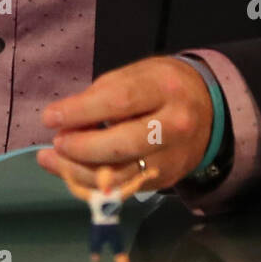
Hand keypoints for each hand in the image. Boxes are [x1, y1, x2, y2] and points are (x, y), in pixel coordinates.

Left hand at [37, 56, 212, 190]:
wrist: (210, 110)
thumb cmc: (161, 86)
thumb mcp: (136, 74)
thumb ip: (101, 95)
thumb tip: (65, 121)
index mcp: (165, 89)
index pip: (118, 101)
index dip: (80, 112)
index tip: (50, 117)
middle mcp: (175, 125)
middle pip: (121, 144)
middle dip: (80, 147)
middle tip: (57, 142)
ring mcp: (173, 157)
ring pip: (121, 175)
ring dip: (79, 172)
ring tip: (52, 159)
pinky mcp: (167, 180)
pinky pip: (125, 187)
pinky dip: (93, 183)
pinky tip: (72, 171)